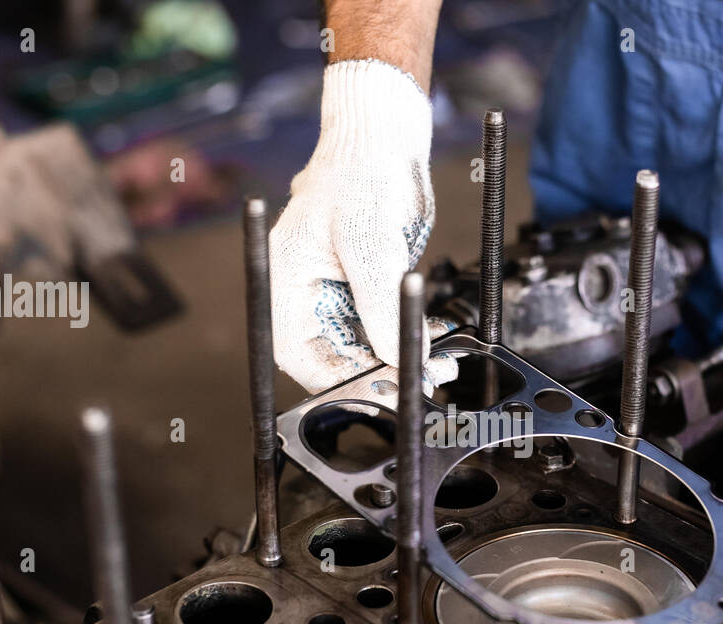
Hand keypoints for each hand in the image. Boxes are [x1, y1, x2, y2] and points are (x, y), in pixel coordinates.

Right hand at [270, 59, 456, 393]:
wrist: (386, 137)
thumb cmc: (361, 171)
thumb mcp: (371, 243)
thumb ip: (380, 304)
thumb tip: (398, 358)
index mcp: (286, 277)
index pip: (294, 350)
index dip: (330, 378)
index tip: (373, 388)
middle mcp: (308, 290)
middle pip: (332, 355)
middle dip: (374, 372)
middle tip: (417, 379)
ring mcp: (339, 289)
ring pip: (363, 345)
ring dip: (397, 359)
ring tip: (436, 362)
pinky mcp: (367, 286)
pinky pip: (384, 326)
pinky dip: (408, 338)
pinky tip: (434, 339)